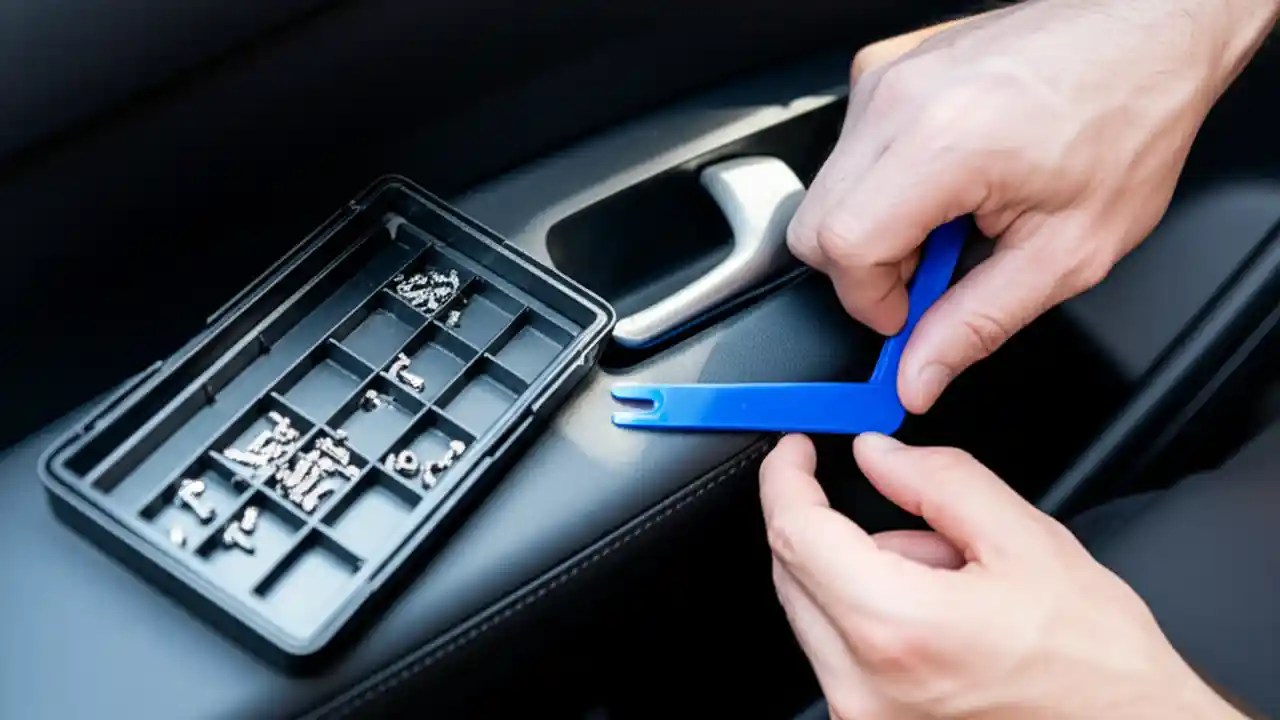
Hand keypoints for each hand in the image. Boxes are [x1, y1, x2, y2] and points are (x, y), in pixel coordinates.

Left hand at [759, 434, 1245, 718]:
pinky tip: (937, 622)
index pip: (796, 533)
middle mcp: (863, 684)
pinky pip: (838, 652)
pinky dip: (871, 619)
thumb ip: (939, 482)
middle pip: (795, 572)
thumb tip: (877, 455)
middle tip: (918, 525)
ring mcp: (862, 715)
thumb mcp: (1027, 541)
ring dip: (862, 577)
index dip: (787, 479)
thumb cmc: (1095, 663)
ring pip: (816, 611)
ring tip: (952, 587)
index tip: (796, 452)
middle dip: (839, 529)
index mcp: (896, 627)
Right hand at [787, 0, 1279, 412]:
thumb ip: (980, 323)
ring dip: (878, 225)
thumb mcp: (1069, 250)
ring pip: (827, 190)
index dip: (869, 300)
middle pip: (814, 224)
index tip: (909, 315)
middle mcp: (899, 100)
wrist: (1149, 31)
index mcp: (943, 143)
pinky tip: (947, 182)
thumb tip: (919, 375)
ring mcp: (886, 77)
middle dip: (865, 270)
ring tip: (954, 219)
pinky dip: (884, 185)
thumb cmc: (1128, 119)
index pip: (841, 246)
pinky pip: (848, 152)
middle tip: (933, 273)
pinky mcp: (886, 68)